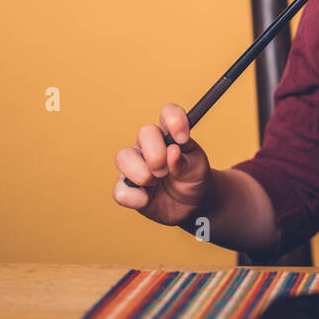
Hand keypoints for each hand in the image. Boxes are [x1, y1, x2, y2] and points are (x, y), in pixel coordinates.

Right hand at [112, 103, 212, 226]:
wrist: (191, 205)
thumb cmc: (193, 179)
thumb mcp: (197, 168)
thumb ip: (185, 160)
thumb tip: (172, 152)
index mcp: (170, 133)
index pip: (168, 113)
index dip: (174, 120)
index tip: (182, 138)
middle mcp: (149, 145)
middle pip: (144, 132)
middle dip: (157, 155)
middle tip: (167, 171)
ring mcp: (134, 164)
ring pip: (123, 157)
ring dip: (143, 174)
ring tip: (157, 183)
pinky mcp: (126, 187)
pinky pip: (120, 190)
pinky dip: (136, 197)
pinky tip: (147, 199)